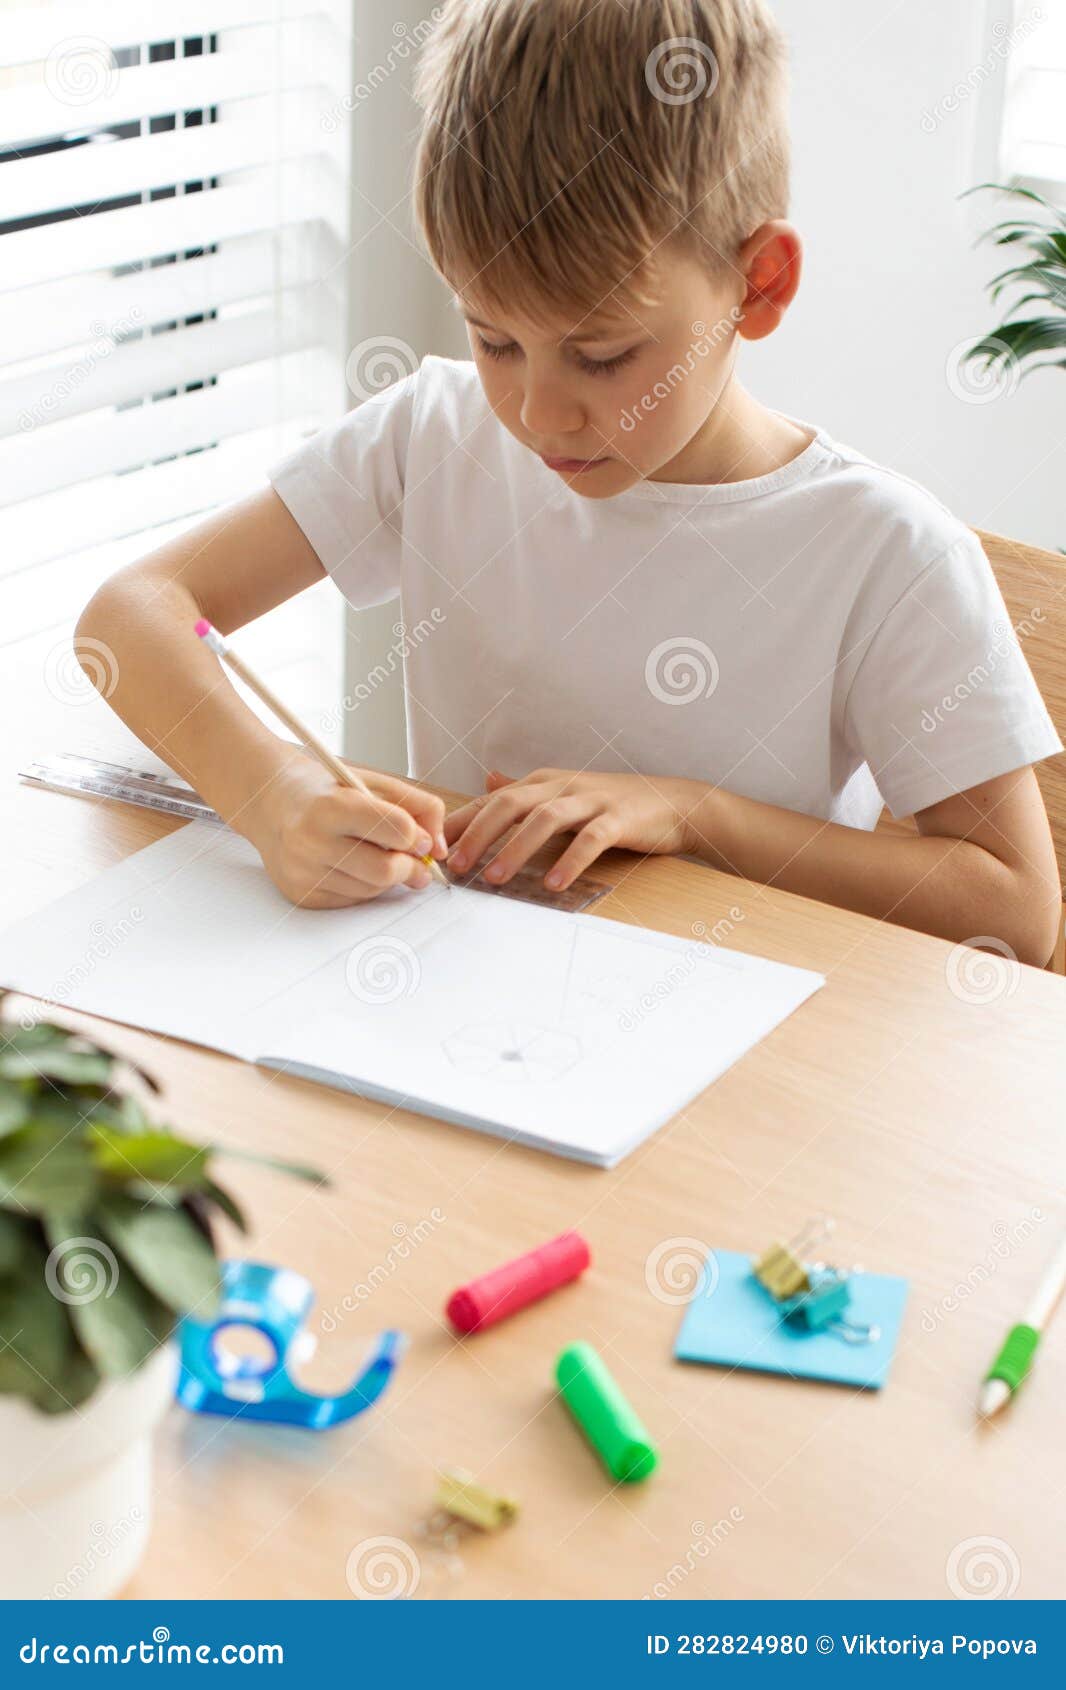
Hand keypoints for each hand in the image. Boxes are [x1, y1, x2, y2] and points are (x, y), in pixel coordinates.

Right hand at [242, 747, 446, 907]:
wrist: (272, 804)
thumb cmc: (327, 792)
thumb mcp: (373, 783)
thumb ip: (418, 807)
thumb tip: (439, 848)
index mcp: (331, 806)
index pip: (396, 828)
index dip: (418, 836)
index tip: (421, 839)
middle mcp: (311, 841)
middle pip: (385, 870)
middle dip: (410, 868)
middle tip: (417, 864)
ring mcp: (303, 872)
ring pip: (372, 890)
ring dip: (388, 878)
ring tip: (379, 857)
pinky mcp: (302, 895)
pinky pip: (353, 901)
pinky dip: (365, 887)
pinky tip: (354, 867)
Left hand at [443, 767, 703, 890]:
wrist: (674, 803)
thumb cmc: (613, 804)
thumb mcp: (564, 792)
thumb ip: (525, 790)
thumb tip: (487, 781)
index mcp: (543, 782)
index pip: (491, 799)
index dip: (461, 822)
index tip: (432, 848)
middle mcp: (561, 786)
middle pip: (509, 804)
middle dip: (477, 834)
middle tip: (454, 865)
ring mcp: (591, 801)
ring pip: (545, 819)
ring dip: (515, 849)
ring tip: (493, 878)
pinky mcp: (618, 819)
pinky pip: (590, 839)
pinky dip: (569, 861)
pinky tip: (553, 884)